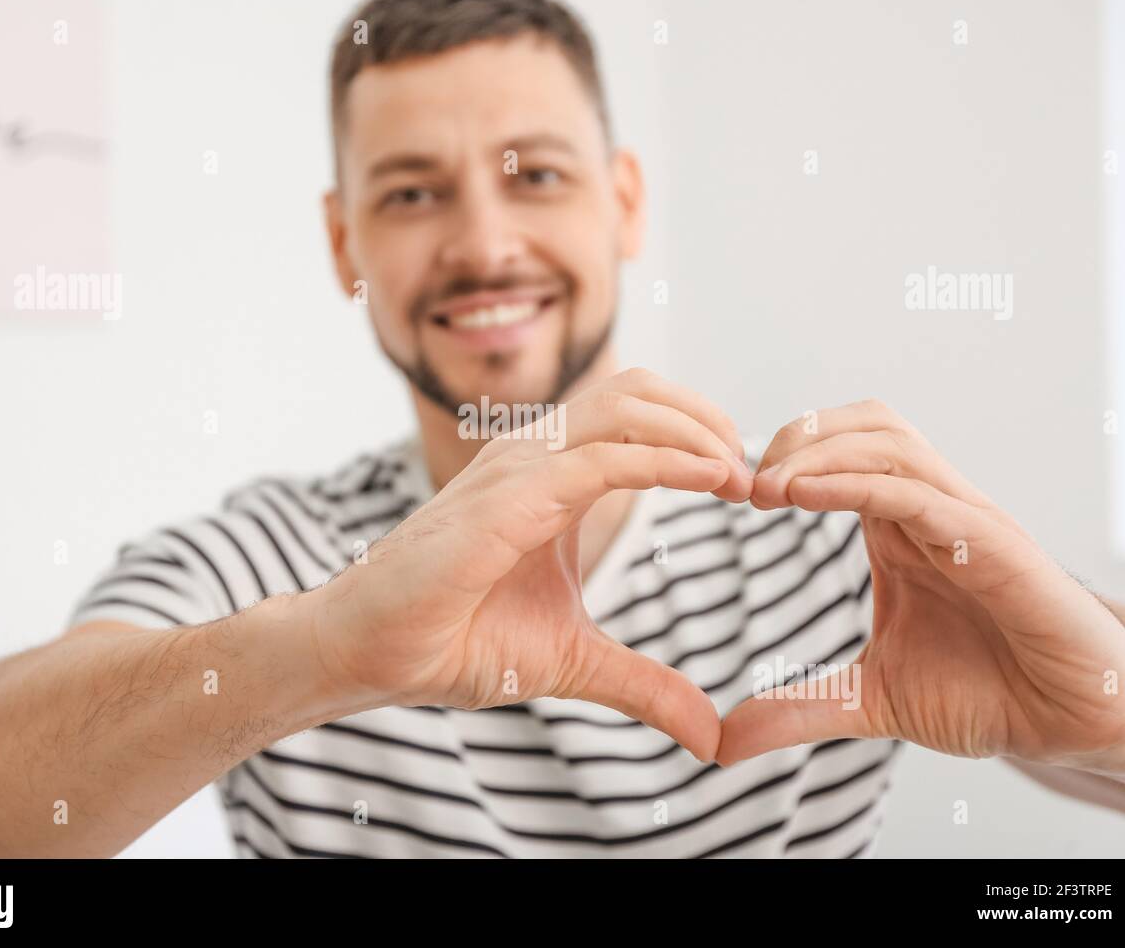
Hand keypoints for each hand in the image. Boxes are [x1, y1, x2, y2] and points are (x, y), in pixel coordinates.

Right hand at [314, 368, 752, 761]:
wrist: (371, 654)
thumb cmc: (454, 641)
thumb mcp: (575, 661)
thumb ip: (643, 683)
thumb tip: (708, 735)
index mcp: (550, 475)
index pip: (635, 414)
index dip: (698, 432)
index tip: (745, 482)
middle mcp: (534, 456)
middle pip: (637, 390)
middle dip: (708, 416)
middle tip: (754, 472)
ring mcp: (518, 469)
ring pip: (624, 407)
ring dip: (697, 428)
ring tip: (740, 475)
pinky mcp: (506, 498)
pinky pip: (601, 458)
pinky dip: (666, 460)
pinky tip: (710, 480)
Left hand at [717, 399, 1124, 782]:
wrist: (1073, 725)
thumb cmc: (987, 694)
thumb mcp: (870, 699)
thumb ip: (800, 709)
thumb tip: (724, 742)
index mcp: (900, 529)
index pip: (839, 452)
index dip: (782, 459)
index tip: (732, 495)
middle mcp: (931, 511)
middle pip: (863, 425)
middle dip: (797, 437)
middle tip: (745, 483)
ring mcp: (964, 521)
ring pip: (889, 443)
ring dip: (818, 452)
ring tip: (765, 488)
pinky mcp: (994, 545)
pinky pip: (918, 493)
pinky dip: (855, 484)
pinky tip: (801, 497)